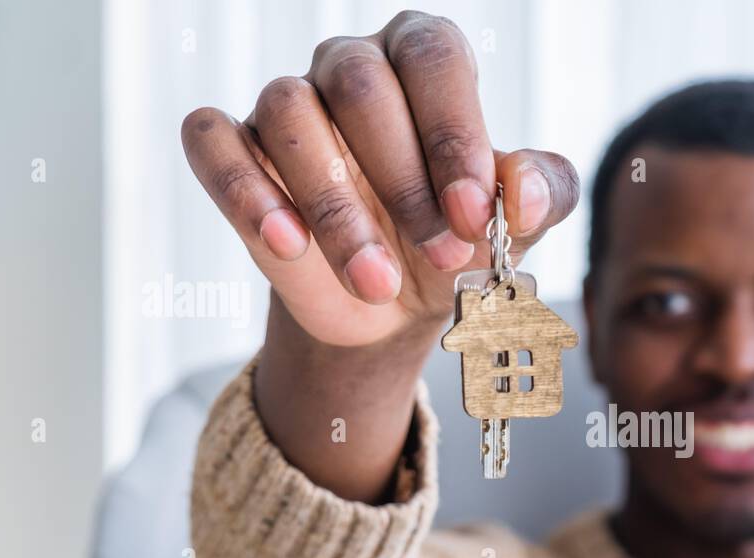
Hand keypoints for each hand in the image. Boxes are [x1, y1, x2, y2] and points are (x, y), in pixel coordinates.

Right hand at [180, 11, 578, 346]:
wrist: (395, 304)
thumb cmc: (457, 240)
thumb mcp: (520, 225)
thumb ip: (541, 193)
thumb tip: (520, 187)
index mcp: (425, 61)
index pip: (433, 58)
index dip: (453, 132)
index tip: (472, 213)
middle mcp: (353, 67)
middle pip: (362, 87)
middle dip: (405, 184)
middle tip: (441, 254)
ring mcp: (287, 103)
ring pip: (289, 115)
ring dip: (336, 210)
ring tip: (377, 283)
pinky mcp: (234, 148)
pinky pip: (212, 140)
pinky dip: (242, 188)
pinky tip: (286, 243)